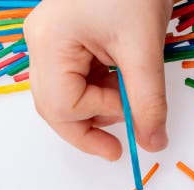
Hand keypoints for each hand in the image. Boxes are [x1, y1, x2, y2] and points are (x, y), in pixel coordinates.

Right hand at [24, 0, 173, 159]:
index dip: (98, 118)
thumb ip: (148, 101)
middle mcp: (41, 43)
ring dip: (99, 106)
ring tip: (129, 97)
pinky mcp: (68, 38)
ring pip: (66, 95)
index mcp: (49, 43)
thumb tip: (152, 144)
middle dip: (90, 126)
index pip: (61, 106)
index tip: (132, 115)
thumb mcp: (144, 48)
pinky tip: (122, 83)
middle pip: (54, 106)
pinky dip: (101, 90)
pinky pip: (77, 78)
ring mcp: (52, 40)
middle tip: (119, 148)